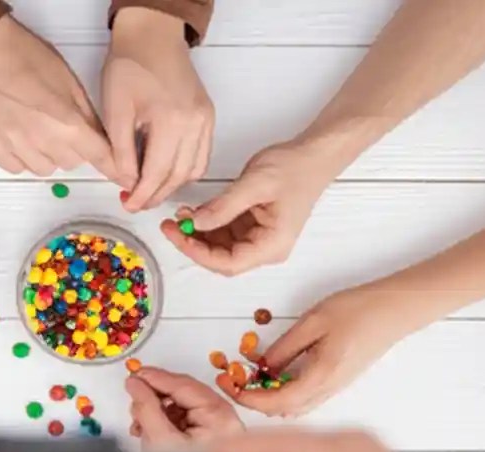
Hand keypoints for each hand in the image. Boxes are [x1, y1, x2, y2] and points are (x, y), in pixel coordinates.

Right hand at [0, 17, 120, 181]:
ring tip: (39, 128)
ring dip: (50, 154)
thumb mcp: (69, 80)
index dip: (114, 168)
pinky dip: (24, 158)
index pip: (100, 157)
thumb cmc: (22, 55)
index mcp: (67, 125)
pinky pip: (18, 167)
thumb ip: (87, 115)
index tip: (123, 177)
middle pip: (74, 163)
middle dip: (76, 148)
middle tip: (65, 125)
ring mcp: (16, 148)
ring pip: (47, 169)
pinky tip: (21, 136)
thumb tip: (99, 136)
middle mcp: (43, 143)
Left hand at [103, 7, 213, 210]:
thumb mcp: (115, 110)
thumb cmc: (130, 66)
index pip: (157, 173)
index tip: (127, 204)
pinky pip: (202, 156)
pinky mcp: (208, 116)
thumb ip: (121, 152)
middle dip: (155, 195)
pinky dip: (185, 171)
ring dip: (172, 186)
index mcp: (171, 120)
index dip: (141, 194)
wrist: (152, 37)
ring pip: (193, 170)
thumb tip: (126, 183)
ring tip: (149, 192)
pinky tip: (167, 174)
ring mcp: (205, 120)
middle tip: (135, 203)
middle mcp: (195, 123)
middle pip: (177, 176)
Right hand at [126, 367, 242, 448]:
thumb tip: (135, 385)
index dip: (157, 378)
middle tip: (134, 398)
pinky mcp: (208, 437)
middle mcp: (223, 420)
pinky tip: (150, 432)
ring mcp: (217, 428)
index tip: (135, 375)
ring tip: (140, 424)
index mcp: (219, 418)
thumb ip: (147, 409)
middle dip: (156, 397)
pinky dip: (164, 422)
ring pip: (181, 407)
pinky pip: (183, 419)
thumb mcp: (162, 442)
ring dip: (157, 412)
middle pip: (184, 394)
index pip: (185, 386)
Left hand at [160, 140, 340, 275]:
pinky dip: (208, 223)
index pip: (228, 263)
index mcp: (272, 245)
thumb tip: (196, 223)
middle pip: (222, 259)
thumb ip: (224, 206)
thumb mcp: (255, 183)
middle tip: (169, 225)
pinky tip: (194, 211)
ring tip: (180, 214)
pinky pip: (225, 232)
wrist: (314, 155)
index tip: (177, 235)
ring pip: (220, 247)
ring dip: (199, 233)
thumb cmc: (295, 168)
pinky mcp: (253, 228)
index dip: (198, 253)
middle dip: (194, 244)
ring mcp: (259, 239)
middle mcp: (266, 248)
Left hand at [219, 285, 419, 416]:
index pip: (276, 402)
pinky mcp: (338, 382)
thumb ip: (285, 347)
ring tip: (251, 377)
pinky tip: (275, 375)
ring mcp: (335, 389)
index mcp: (321, 377)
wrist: (396, 310)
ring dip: (269, 398)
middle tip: (234, 380)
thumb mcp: (313, 321)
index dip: (248, 398)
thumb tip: (261, 366)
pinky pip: (306, 398)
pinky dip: (284, 393)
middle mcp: (328, 390)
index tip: (229, 386)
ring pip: (294, 408)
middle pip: (283, 411)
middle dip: (254, 400)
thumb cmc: (360, 310)